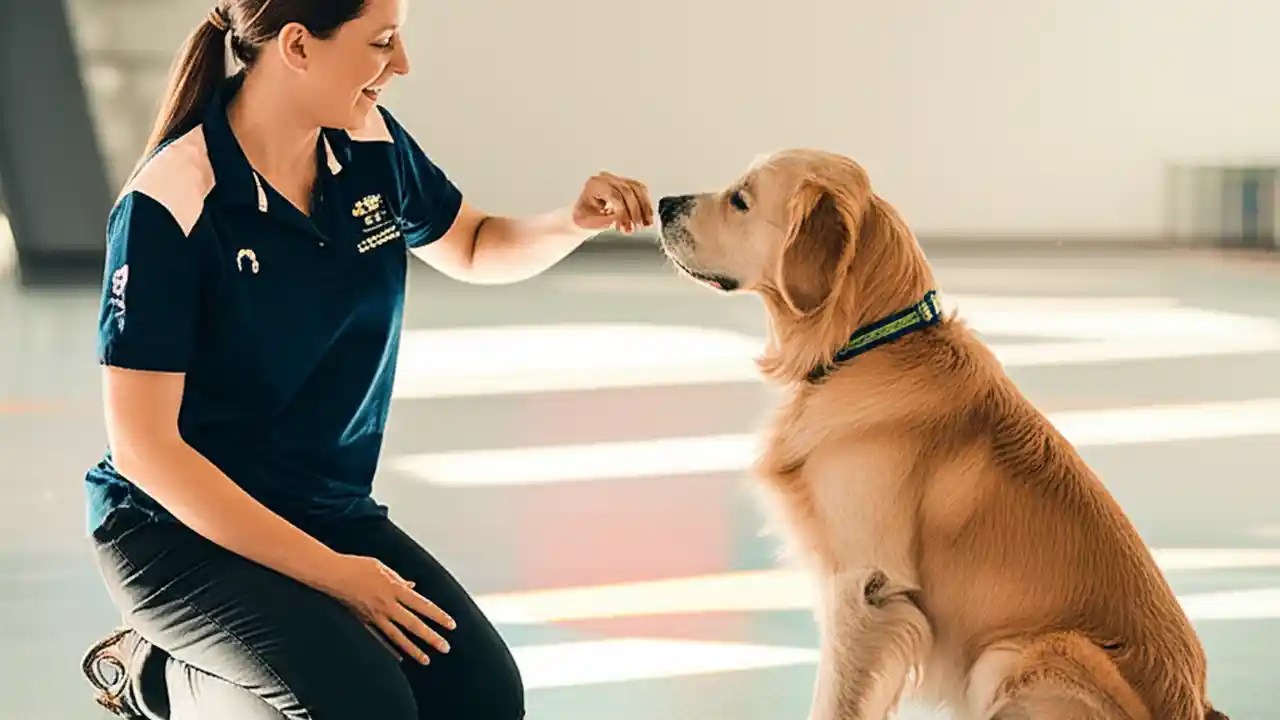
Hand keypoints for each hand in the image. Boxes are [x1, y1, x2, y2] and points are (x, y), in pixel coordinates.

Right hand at [320, 554, 454, 664]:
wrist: (331, 574)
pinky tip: (400, 657)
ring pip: (398, 636)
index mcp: (395, 589)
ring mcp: (375, 616)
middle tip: (445, 648)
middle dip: (431, 637)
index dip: (438, 616)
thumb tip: (412, 587)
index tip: (451, 625)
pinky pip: (380, 638)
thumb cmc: (357, 566)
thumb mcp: (383, 568)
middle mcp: (387, 605)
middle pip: (414, 625)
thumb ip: (399, 580)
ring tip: (426, 660)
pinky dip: (390, 649)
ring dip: (413, 649)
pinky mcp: (364, 622)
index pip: (423, 606)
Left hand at [572, 171, 653, 233]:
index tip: (624, 224)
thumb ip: (603, 219)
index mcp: (595, 184)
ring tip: (644, 224)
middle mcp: (606, 179)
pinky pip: (641, 191)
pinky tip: (647, 217)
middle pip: (627, 190)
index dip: (622, 211)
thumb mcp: (588, 221)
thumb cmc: (583, 217)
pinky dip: (646, 205)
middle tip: (635, 226)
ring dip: (644, 208)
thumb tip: (618, 218)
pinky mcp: (626, 184)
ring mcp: (617, 180)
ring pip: (637, 189)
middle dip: (634, 211)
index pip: (614, 194)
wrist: (584, 215)